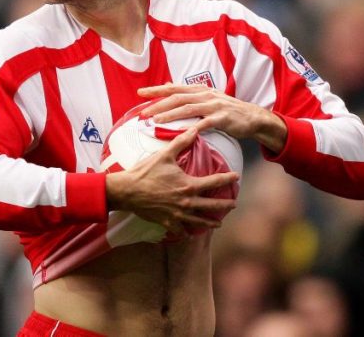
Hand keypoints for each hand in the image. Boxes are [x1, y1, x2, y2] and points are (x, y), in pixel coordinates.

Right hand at [105, 127, 238, 236]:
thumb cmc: (146, 172)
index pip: (214, 181)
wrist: (127, 191)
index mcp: (189, 185)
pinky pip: (181, 231)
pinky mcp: (167, 222)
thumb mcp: (165, 154)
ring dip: (210, 222)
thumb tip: (194, 129)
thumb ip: (182, 142)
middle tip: (233, 204)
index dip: (227, 178)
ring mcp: (177, 215)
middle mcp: (187, 202)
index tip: (236, 177)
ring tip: (218, 223)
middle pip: (212, 205)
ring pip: (199, 221)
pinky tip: (191, 233)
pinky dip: (187, 232)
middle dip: (225, 205)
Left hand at [138, 84, 287, 152]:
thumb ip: (188, 93)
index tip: (140, 92)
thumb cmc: (227, 110)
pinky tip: (182, 133)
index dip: (157, 90)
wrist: (253, 117)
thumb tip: (168, 85)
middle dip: (158, 103)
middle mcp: (205, 95)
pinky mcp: (222, 118)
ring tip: (155, 120)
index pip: (174, 88)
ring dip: (170, 114)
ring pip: (188, 108)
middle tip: (142, 111)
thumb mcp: (207, 97)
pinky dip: (193, 127)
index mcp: (200, 90)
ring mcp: (214, 105)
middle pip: (177, 97)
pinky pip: (205, 123)